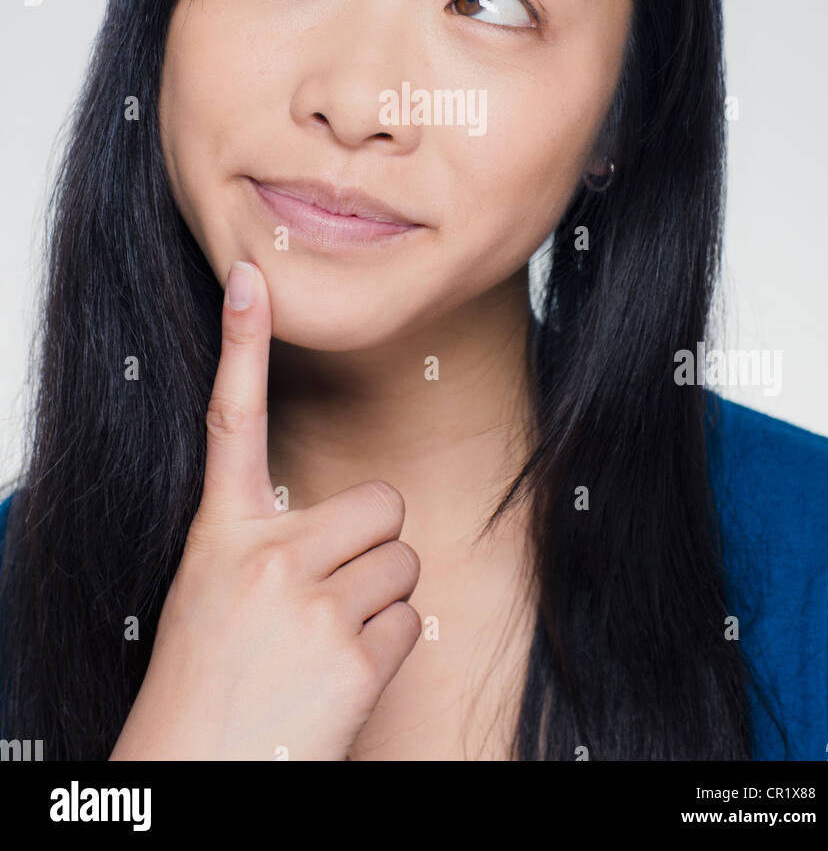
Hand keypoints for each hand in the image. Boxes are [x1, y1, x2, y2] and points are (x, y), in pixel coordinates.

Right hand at [109, 260, 420, 760]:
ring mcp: (310, 603)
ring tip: (324, 642)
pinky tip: (340, 676)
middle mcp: (266, 554)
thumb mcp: (216, 588)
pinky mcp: (352, 654)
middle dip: (371, 547)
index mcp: (222, 532)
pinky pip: (411, 620)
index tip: (252, 275)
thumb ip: (271, 538)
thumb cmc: (210, 677)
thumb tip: (366, 518)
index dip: (241, 341)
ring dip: (380, 600)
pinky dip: (388, 648)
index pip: (231, 419)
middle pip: (380, 503)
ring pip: (403, 561)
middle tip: (324, 596)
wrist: (197, 772)